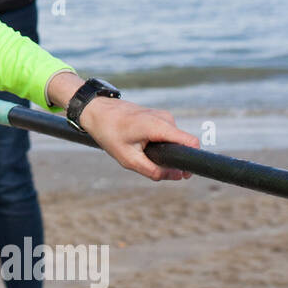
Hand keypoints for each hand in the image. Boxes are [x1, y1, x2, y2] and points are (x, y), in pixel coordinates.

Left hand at [78, 97, 200, 181]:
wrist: (96, 110)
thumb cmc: (109, 133)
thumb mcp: (129, 159)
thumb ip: (154, 171)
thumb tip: (177, 176)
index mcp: (160, 126)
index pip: (191, 143)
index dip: (191, 161)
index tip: (184, 174)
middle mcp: (165, 118)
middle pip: (181, 145)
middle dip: (170, 159)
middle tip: (146, 162)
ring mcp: (162, 116)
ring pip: (172, 141)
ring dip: (160, 152)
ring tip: (137, 150)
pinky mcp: (158, 117)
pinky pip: (165, 136)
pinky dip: (156, 144)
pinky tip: (137, 143)